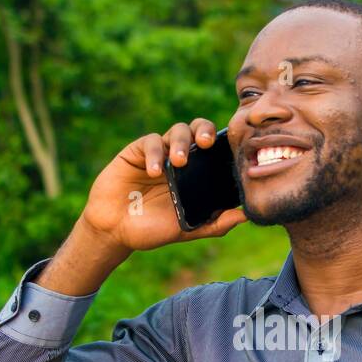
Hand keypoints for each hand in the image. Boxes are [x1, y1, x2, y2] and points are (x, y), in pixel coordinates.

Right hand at [79, 117, 245, 251]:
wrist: (116, 231)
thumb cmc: (152, 229)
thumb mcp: (187, 229)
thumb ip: (215, 224)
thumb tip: (245, 217)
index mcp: (196, 173)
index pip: (214, 150)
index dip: (223, 144)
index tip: (230, 152)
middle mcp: (180, 159)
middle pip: (197, 129)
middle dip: (205, 130)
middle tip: (206, 143)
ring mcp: (158, 153)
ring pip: (176, 131)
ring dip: (181, 142)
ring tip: (178, 161)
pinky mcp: (136, 152)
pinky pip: (149, 142)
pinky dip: (154, 153)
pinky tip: (155, 170)